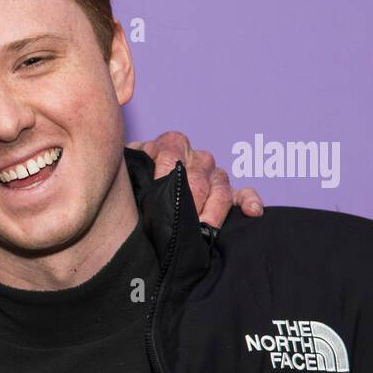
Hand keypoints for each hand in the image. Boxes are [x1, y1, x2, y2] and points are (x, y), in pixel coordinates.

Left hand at [129, 131, 262, 226]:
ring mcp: (211, 174)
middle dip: (189, 201)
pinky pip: (241, 194)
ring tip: (204, 227)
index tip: (157, 192)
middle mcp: (194, 157)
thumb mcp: (124, 163)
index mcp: (170, 144)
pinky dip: (249, 201)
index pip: (172, 155)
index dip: (164, 176)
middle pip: (198, 176)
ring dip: (214, 208)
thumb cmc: (130, 179)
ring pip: (220, 187)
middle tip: (179, 222)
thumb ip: (125, 157)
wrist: (136, 190)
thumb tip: (120, 148)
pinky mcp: (225, 192)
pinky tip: (252, 210)